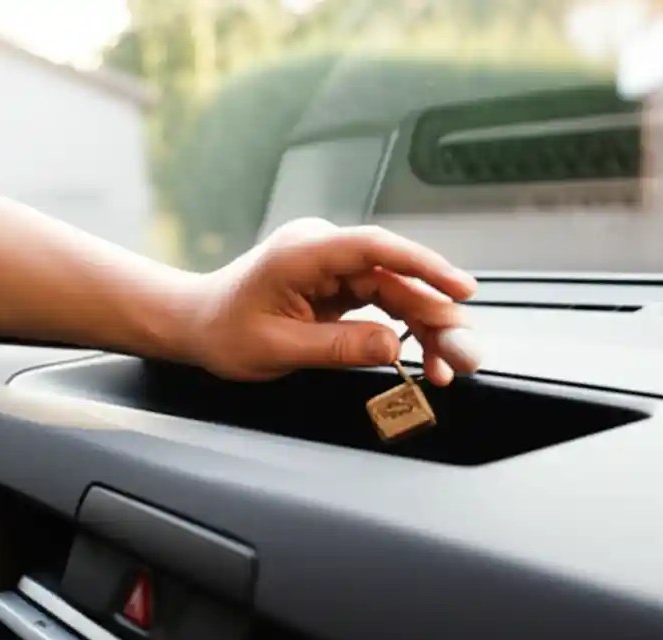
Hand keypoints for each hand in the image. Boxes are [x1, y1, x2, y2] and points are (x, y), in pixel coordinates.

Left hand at [185, 218, 483, 385]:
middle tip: (465, 350)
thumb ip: (337, 346)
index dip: (423, 266)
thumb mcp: (278, 348)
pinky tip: (426, 354)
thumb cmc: (224, 331)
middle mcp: (324, 250)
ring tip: (448, 367)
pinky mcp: (337, 284)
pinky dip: (404, 328)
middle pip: (394, 276)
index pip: (375, 248)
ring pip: (395, 292)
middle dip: (435, 314)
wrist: (197, 324)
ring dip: (425, 328)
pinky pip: (381, 302)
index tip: (460, 289)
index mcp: (304, 251)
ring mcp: (332, 266)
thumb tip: (393, 346)